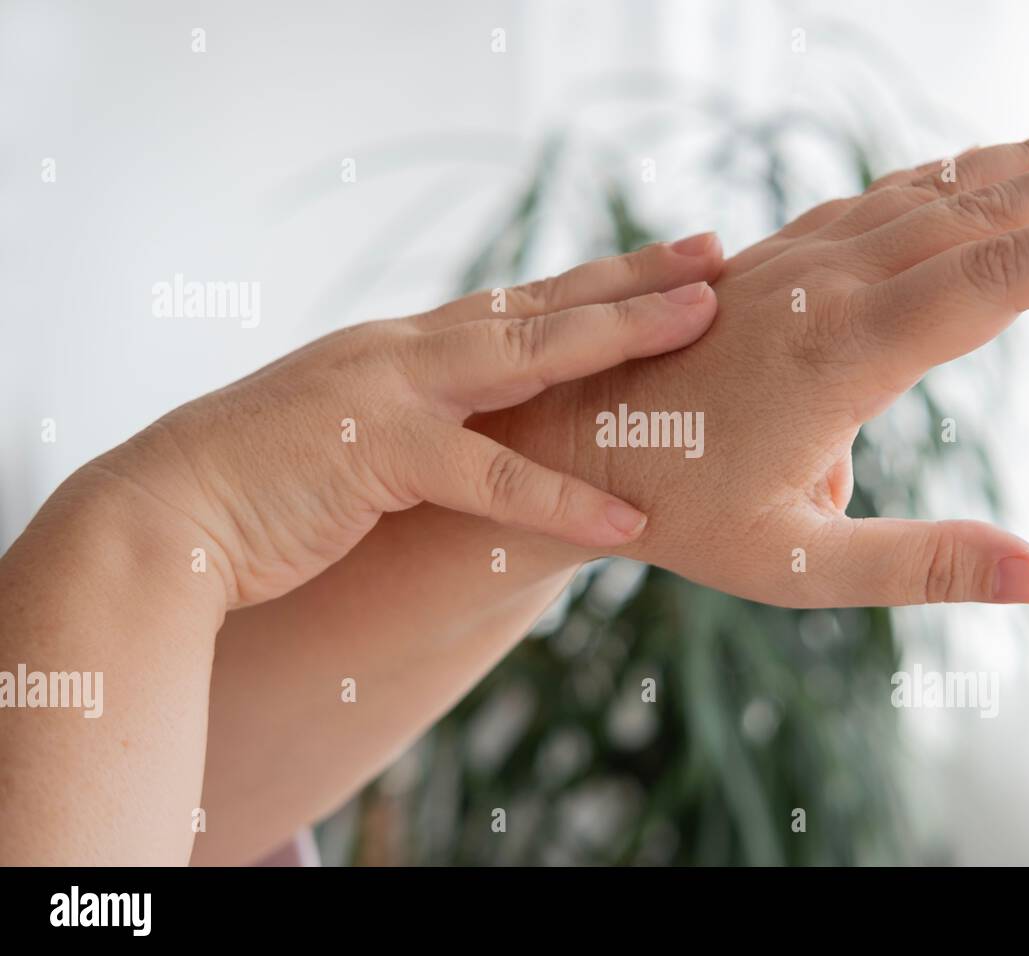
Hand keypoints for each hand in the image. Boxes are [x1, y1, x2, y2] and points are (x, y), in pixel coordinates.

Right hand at [90, 239, 723, 607]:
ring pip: (525, 353)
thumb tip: (486, 440)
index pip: (520, 302)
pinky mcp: (377, 452)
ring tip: (701, 322)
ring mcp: (392, 391)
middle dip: (631, 278)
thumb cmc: (267, 487)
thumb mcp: (359, 438)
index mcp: (407, 347)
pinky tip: (625, 519)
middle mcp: (408, 350)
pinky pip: (487, 476)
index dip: (599, 281)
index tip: (669, 263)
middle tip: (713, 255)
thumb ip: (425, 426)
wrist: (167, 518)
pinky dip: (558, 496)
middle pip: (540, 303)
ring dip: (618, 335)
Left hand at [474, 107, 1028, 606]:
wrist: (569, 442)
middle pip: (974, 218)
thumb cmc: (678, 511)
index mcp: (838, 355)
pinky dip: (950, 174)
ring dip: (1023, 163)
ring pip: (928, 194)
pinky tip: (984, 167)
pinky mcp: (778, 258)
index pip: (991, 284)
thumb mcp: (795, 564)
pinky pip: (879, 199)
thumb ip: (917, 565)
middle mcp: (822, 288)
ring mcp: (796, 262)